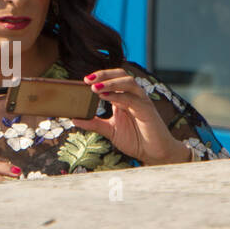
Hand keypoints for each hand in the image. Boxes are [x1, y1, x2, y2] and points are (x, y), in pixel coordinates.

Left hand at [69, 70, 185, 165]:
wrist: (155, 154)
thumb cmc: (136, 140)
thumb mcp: (110, 130)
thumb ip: (94, 123)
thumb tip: (75, 118)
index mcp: (124, 98)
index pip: (112, 79)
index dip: (99, 76)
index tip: (84, 80)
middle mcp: (133, 96)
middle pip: (121, 75)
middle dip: (104, 74)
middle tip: (87, 80)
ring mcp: (141, 101)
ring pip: (128, 82)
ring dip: (110, 83)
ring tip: (94, 87)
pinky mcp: (147, 110)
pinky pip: (132, 98)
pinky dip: (118, 96)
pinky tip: (105, 97)